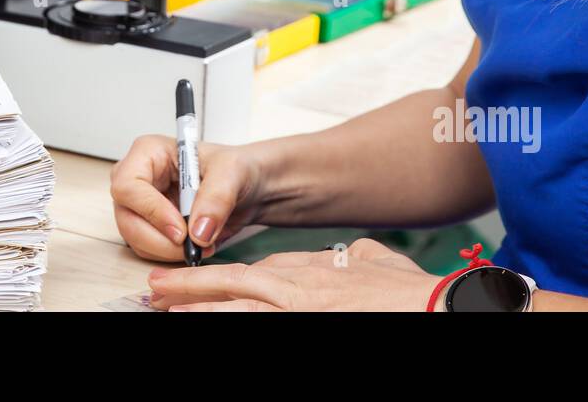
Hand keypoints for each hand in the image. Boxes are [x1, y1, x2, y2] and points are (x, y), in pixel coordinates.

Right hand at [110, 135, 265, 261]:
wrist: (247, 187)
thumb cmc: (235, 168)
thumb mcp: (233, 172)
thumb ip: (217, 197)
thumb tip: (198, 229)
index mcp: (149, 152)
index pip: (129, 185)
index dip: (151, 211)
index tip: (180, 230)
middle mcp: (139, 178)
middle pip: (127, 217)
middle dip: (159, 239)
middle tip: (191, 246)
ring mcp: (141, 204)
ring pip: (135, 238)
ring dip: (167, 250)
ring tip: (201, 244)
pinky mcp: (151, 226)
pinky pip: (148, 249)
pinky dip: (170, 255)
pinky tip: (195, 245)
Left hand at [146, 238, 437, 310]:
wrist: (433, 304)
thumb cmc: (408, 291)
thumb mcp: (370, 260)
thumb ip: (345, 259)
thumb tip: (340, 258)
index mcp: (309, 272)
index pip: (251, 271)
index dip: (216, 279)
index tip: (191, 282)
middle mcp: (296, 291)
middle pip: (232, 287)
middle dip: (190, 290)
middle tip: (155, 291)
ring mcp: (297, 312)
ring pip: (236, 310)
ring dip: (199, 311)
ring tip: (165, 311)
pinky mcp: (305, 326)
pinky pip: (257, 328)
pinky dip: (230, 324)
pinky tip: (203, 324)